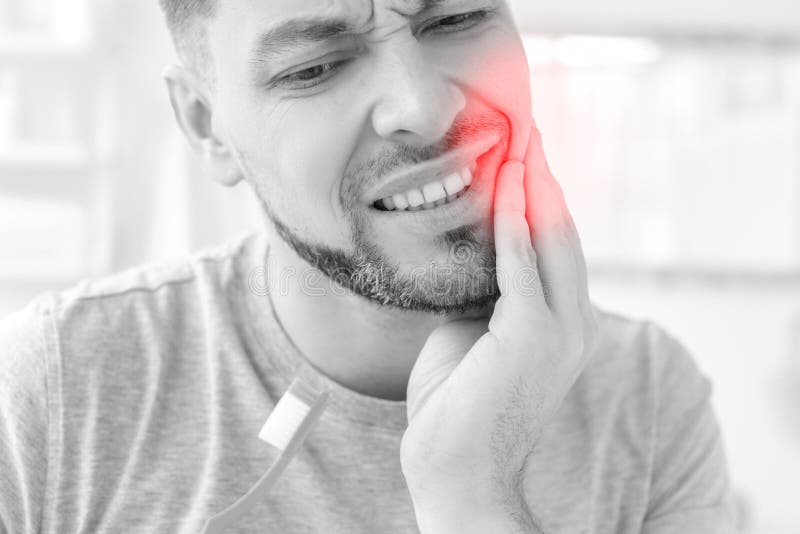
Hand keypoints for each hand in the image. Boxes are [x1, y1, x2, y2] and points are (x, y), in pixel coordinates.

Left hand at [401, 124, 597, 531]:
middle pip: (565, 231)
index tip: (525, 152)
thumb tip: (473, 247)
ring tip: (517, 137)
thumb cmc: (457, 403)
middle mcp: (574, 324)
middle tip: (527, 128)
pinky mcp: (533, 338)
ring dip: (532, 183)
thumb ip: (485, 290)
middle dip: (544, 175)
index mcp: (563, 324)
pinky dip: (514, 218)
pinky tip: (504, 180)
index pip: (558, 245)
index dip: (543, 196)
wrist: (455, 469)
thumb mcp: (473, 332)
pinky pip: (523, 262)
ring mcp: (560, 332)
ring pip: (552, 237)